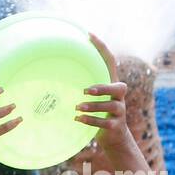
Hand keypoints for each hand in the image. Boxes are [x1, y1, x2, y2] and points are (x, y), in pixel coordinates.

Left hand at [75, 33, 134, 155]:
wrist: (115, 140)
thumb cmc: (100, 115)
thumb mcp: (95, 100)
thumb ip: (86, 88)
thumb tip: (53, 75)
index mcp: (113, 85)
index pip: (110, 61)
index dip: (101, 47)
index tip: (88, 35)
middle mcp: (120, 97)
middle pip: (118, 88)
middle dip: (103, 88)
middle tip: (86, 90)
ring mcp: (120, 112)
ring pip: (109, 106)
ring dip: (92, 106)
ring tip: (77, 107)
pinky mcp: (116, 126)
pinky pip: (104, 122)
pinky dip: (90, 120)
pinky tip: (78, 119)